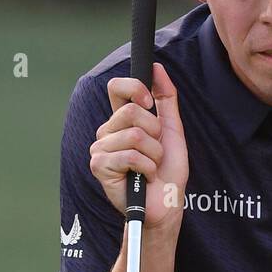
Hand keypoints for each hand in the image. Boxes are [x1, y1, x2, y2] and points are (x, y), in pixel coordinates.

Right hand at [91, 64, 189, 227]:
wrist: (167, 204)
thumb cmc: (168, 171)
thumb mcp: (172, 130)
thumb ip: (166, 98)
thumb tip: (157, 67)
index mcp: (121, 121)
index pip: (117, 87)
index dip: (135, 88)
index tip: (150, 103)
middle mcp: (107, 132)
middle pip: (132, 111)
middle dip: (155, 133)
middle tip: (155, 152)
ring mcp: (100, 149)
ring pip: (135, 135)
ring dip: (154, 155)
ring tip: (151, 168)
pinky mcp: (99, 166)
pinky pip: (131, 156)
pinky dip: (147, 168)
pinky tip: (143, 178)